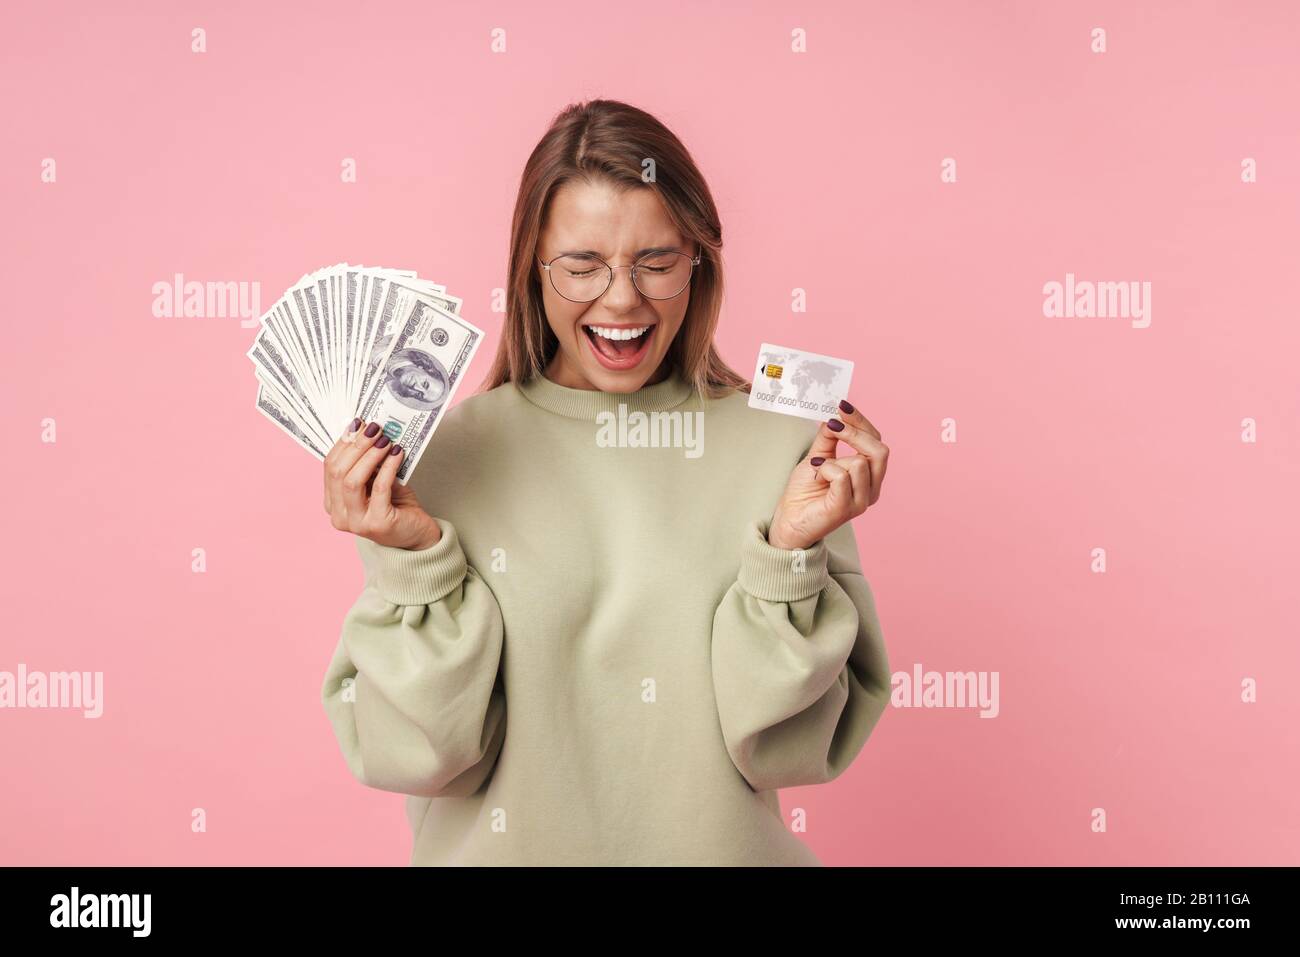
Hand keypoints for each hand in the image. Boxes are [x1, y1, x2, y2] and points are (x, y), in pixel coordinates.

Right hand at [323, 419, 441, 549]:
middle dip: (356, 445)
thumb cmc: (395, 504)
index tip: (359, 423)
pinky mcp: (377, 524)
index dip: (344, 442)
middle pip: (338, 472)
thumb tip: (365, 429)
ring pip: (352, 481)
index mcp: (332, 502)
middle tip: (375, 428)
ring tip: (386, 440)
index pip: (329, 466)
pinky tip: (397, 454)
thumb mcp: (376, 479)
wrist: (416, 533)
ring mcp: (355, 523)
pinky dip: (388, 467)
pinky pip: (379, 488)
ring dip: (369, 455)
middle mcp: (338, 515)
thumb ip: (367, 461)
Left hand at [767, 399, 888, 550]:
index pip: (876, 442)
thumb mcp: (817, 456)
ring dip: (832, 459)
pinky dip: (825, 470)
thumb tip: (836, 414)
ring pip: (860, 462)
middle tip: (832, 424)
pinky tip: (816, 476)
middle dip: (855, 432)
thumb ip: (829, 437)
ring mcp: (861, 501)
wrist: (789, 520)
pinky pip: (842, 476)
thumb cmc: (805, 491)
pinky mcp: (845, 509)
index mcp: (869, 476)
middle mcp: (871, 489)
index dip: (861, 422)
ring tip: (817, 469)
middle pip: (879, 451)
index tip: (842, 406)